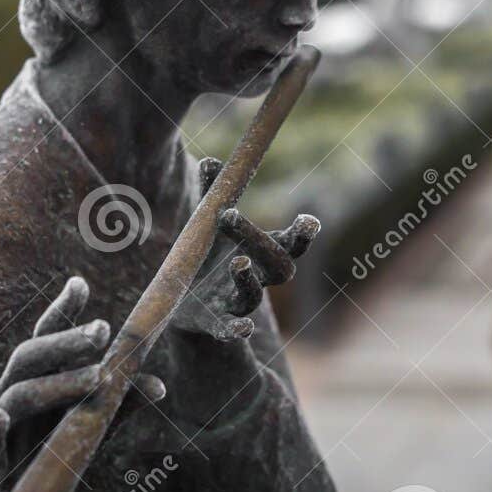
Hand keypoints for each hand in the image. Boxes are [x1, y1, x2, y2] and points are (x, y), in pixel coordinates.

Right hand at [0, 275, 164, 490]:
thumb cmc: (55, 447)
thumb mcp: (91, 422)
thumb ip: (118, 402)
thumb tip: (159, 385)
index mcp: (39, 374)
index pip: (48, 334)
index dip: (62, 309)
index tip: (80, 283)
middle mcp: (14, 388)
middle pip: (33, 355)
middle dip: (67, 341)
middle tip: (102, 330)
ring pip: (20, 394)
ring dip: (57, 384)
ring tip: (95, 377)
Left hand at [171, 156, 319, 342]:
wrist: (183, 302)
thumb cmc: (205, 255)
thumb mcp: (207, 224)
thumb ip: (212, 194)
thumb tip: (212, 162)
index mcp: (260, 251)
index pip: (292, 244)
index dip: (303, 235)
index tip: (308, 220)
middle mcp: (257, 278)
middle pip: (278, 267)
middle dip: (260, 241)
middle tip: (230, 215)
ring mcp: (238, 302)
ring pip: (254, 297)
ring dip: (248, 280)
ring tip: (237, 262)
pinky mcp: (217, 323)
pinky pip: (231, 329)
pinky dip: (238, 330)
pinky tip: (243, 329)